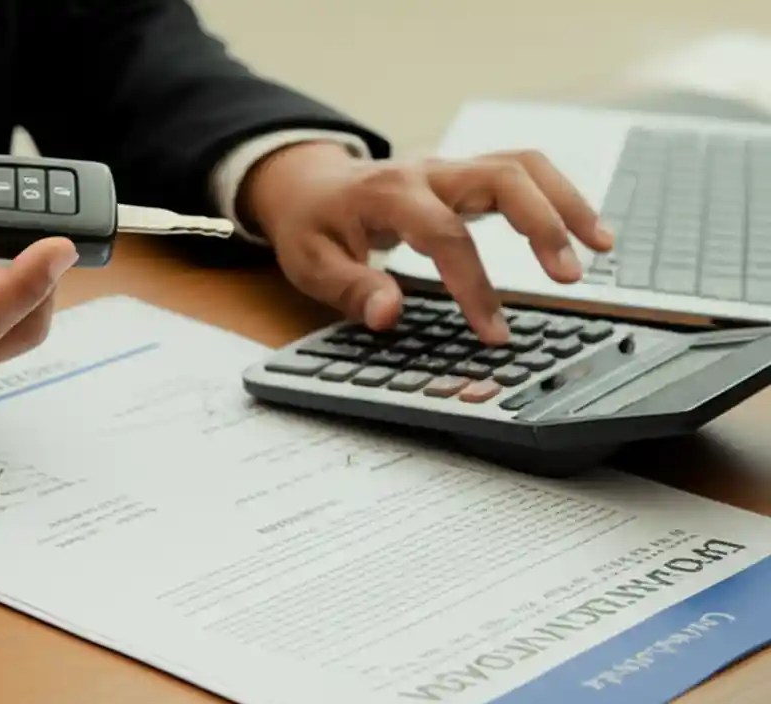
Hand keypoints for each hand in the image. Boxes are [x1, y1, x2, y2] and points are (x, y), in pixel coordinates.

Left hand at [240, 142, 614, 343]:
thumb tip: (390, 315)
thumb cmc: (313, 227)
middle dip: (541, 224)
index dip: (473, 284)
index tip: (493, 332)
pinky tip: (586, 230)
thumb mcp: (312, 264)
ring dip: (566, 201)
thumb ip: (352, 289)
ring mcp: (451, 169)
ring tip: (602, 247)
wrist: (308, 185)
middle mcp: (428, 173)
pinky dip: (559, 195)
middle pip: (501, 177)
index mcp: (388, 194)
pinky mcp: (466, 176)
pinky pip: (523, 172)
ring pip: (522, 165)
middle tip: (569, 277)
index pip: (444, 234)